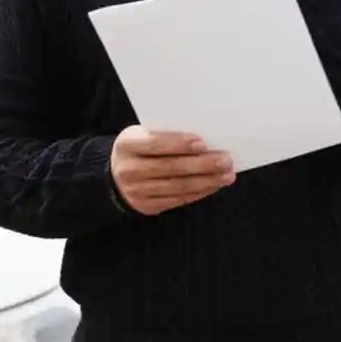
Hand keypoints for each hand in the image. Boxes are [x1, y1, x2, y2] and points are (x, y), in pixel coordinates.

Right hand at [110, 125, 235, 215]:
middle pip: (170, 167)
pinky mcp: (146, 206)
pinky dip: (198, 193)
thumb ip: (163, 135)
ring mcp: (137, 191)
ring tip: (227, 175)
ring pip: (177, 186)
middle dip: (202, 164)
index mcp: (127, 144)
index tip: (203, 143)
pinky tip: (213, 185)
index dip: (179, 144)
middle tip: (225, 160)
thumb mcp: (140, 135)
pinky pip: (177, 200)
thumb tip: (202, 141)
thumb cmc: (137, 149)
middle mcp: (129, 169)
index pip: (155, 144)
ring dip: (206, 181)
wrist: (113, 176)